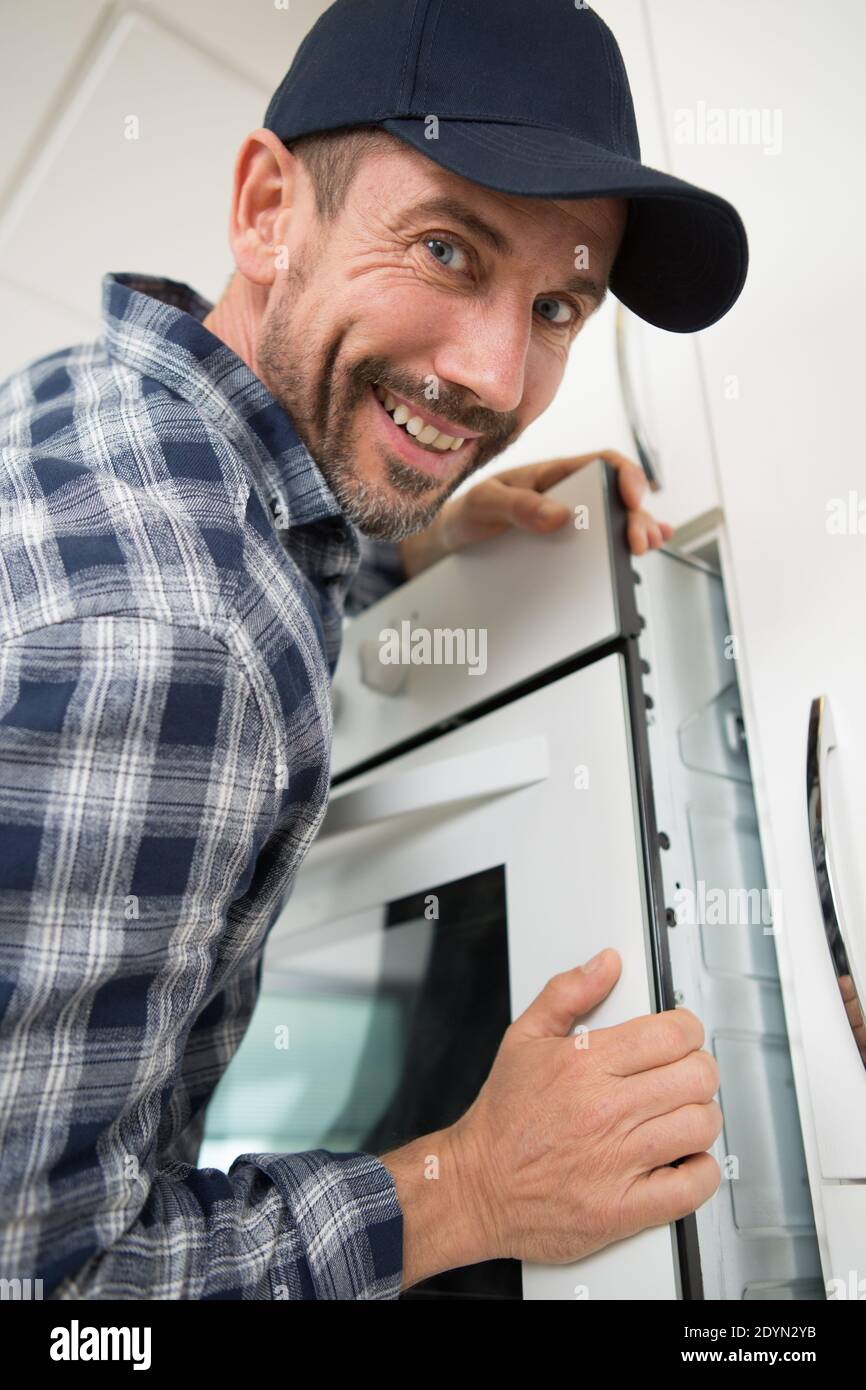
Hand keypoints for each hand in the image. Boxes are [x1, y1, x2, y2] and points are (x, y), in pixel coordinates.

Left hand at [400, 451, 673, 577]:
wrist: (455, 536)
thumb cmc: (470, 510)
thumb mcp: (485, 503)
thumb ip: (518, 506)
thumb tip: (558, 516)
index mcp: (553, 473)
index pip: (602, 462)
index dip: (625, 475)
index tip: (632, 498)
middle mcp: (569, 493)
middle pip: (618, 496)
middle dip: (636, 515)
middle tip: (638, 538)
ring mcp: (572, 518)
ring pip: (617, 518)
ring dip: (639, 529)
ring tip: (644, 546)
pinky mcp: (569, 541)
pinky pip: (604, 537)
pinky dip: (629, 539)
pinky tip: (651, 543)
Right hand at [446, 949, 721, 1267]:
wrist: (476, 1187)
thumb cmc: (502, 1120)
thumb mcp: (523, 1038)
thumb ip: (567, 993)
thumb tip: (605, 964)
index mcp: (584, 1064)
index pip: (671, 1034)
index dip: (688, 1029)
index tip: (682, 1035)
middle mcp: (605, 1110)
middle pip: (696, 1076)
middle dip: (699, 1068)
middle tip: (685, 1073)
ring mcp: (617, 1161)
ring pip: (700, 1125)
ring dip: (701, 1116)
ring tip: (683, 1114)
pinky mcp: (623, 1208)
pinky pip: (692, 1186)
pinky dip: (701, 1171)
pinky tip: (684, 1159)